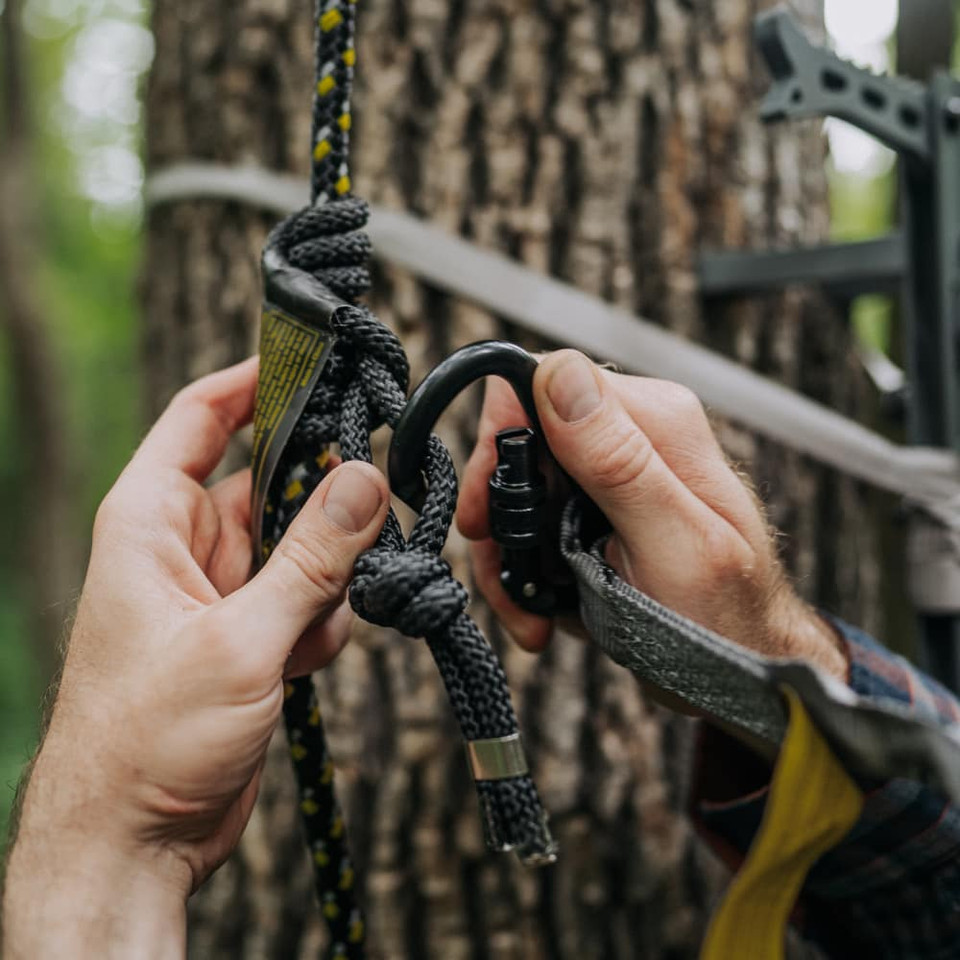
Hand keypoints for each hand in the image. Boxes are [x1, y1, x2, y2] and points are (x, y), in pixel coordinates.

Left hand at [3, 358, 388, 958]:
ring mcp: (219, 593)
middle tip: (368, 505)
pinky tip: (307, 658)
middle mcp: (184, 549)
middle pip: (268, 480)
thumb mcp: (239, 640)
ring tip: (317, 619)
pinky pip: (305, 596)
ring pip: (298, 542)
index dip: (252, 379)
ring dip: (325, 573)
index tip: (311, 356)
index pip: (200, 417)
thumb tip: (364, 481)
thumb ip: (311, 559)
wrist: (133, 841)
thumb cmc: (143, 740)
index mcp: (151, 524)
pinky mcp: (248, 635)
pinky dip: (321, 619)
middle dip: (318, 496)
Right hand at [458, 350, 845, 679]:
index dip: (501, 441)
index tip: (490, 511)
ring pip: (522, 485)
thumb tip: (559, 374)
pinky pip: (538, 519)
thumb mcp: (672, 544)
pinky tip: (541, 609)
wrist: (743, 672)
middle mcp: (634, 435)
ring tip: (526, 609)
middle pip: (524, 438)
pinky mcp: (601, 509)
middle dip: (500, 509)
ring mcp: (616, 472)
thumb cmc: (728, 620)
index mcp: (658, 422)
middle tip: (500, 568)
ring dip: (510, 551)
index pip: (544, 381)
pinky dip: (526, 567)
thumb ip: (619, 461)